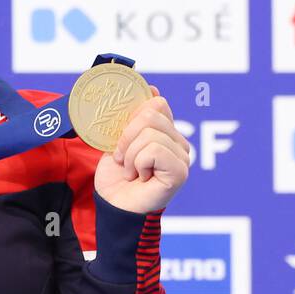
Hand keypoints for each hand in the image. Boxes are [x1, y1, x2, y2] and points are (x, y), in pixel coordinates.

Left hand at [93, 85, 191, 214]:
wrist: (112, 206)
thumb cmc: (115, 177)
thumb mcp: (118, 140)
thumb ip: (132, 117)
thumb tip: (151, 87)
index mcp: (165, 132)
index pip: (156, 103)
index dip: (132, 117)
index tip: (121, 139)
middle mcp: (178, 142)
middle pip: (151, 114)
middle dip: (126, 137)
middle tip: (123, 159)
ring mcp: (182, 157)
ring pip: (149, 133)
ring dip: (130, 155)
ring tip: (132, 171)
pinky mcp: (180, 171)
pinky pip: (154, 150)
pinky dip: (138, 163)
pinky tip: (140, 178)